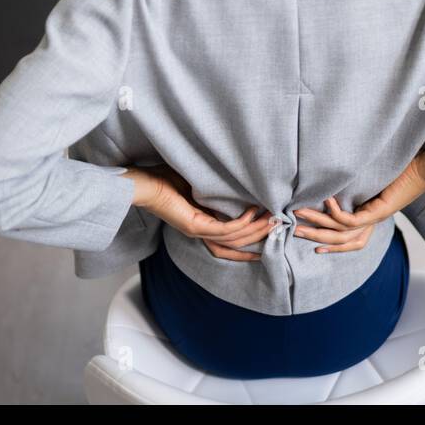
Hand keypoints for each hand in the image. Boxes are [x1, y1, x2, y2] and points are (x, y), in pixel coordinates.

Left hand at [127, 167, 276, 261]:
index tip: (270, 235)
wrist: (145, 184)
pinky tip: (251, 211)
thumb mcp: (200, 184)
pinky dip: (240, 223)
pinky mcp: (194, 226)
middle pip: (236, 244)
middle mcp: (201, 233)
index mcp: (202, 226)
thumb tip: (241, 180)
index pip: (230, 244)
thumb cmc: (167, 179)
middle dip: (260, 236)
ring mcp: (198, 231)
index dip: (250, 243)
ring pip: (234, 239)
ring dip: (255, 230)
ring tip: (271, 218)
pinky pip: (224, 229)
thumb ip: (218, 188)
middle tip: (280, 225)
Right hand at [294, 150, 424, 251]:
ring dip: (319, 224)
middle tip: (293, 229)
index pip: (347, 240)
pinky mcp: (378, 211)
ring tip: (300, 214)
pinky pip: (351, 219)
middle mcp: (372, 222)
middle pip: (339, 239)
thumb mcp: (372, 178)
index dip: (329, 244)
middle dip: (314, 235)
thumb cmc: (402, 169)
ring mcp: (375, 218)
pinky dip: (336, 212)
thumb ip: (355, 184)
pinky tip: (325, 201)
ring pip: (341, 231)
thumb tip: (334, 176)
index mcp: (371, 218)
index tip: (312, 245)